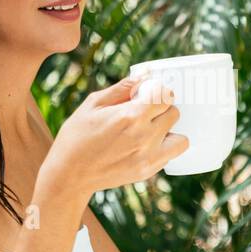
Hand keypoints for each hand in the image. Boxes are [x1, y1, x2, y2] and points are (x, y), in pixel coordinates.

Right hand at [49, 75, 189, 196]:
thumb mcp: (93, 104)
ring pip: (181, 137)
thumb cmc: (77, 136)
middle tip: (146, 112)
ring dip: (169, 130)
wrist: (69, 175)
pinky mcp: (148, 171)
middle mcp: (144, 136)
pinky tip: (145, 145)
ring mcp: (148, 157)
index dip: (157, 91)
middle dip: (162, 108)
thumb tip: (144, 76)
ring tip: (150, 130)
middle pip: (174, 112)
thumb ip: (122, 88)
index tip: (148, 94)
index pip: (164, 94)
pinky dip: (163, 147)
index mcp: (130, 115)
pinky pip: (171, 154)